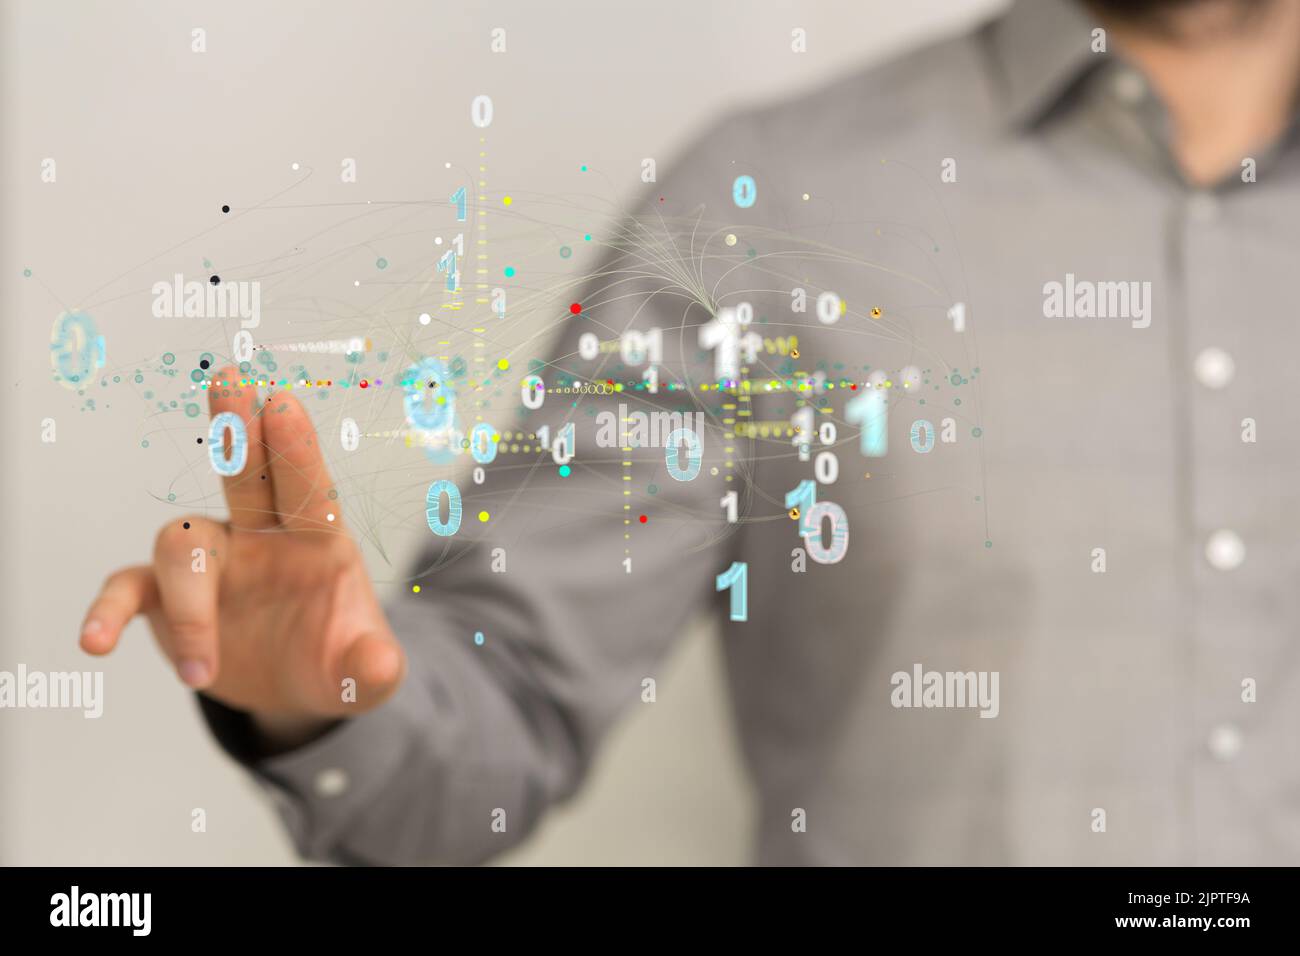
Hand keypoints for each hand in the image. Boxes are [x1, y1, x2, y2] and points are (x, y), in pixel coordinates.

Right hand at [79, 367, 405, 732]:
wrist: (292, 693)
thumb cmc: (333, 661)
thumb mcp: (364, 673)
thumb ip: (374, 666)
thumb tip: (379, 666)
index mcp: (317, 539)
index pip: (308, 488)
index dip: (296, 448)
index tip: (283, 402)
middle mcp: (260, 535)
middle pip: (244, 472)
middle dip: (237, 428)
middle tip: (231, 379)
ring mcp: (212, 561)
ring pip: (182, 543)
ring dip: (189, 604)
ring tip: (202, 670)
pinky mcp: (166, 596)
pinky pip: (128, 588)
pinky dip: (108, 610)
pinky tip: (96, 642)